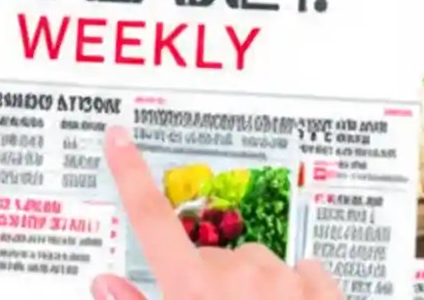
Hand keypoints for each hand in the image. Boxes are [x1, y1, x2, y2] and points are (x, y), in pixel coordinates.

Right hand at [92, 127, 341, 299]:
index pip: (149, 221)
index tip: (118, 138)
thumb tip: (103, 282)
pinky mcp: (321, 286)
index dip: (130, 175)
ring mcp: (281, 276)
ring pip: (253, 265)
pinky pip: (297, 271)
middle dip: (206, 284)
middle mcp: (235, 273)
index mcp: (191, 289)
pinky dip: (293, 290)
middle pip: (207, 259)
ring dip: (251, 290)